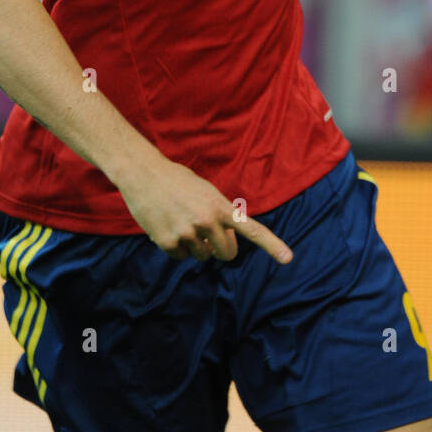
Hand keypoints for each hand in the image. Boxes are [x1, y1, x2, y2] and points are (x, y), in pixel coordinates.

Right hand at [116, 152, 292, 264]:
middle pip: (226, 254)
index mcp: (219, 206)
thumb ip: (218, 215)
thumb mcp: (206, 191)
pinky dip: (177, 248)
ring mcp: (187, 233)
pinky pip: (181, 257)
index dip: (271, 245)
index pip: (251, 229)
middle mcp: (206, 222)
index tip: (288, 258)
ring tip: (182, 223)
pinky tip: (168, 227)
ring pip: (202, 256)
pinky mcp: (168, 242)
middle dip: (221, 250)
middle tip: (212, 240)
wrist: (143, 173)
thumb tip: (219, 245)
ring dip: (197, 246)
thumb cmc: (177, 180)